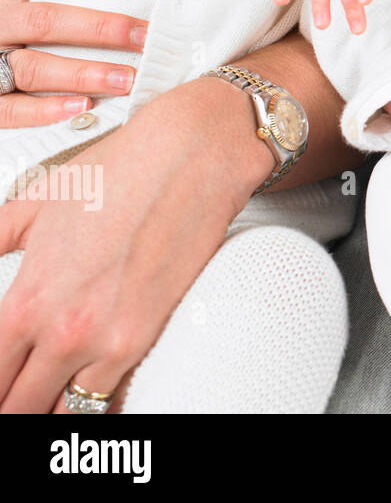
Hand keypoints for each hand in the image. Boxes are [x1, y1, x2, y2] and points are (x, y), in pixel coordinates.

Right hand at [0, 0, 147, 125]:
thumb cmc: (21, 33)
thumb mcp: (30, 3)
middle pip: (45, 20)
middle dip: (101, 28)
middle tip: (145, 37)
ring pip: (32, 66)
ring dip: (84, 74)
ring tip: (127, 79)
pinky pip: (12, 109)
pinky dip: (47, 109)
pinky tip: (84, 107)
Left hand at [0, 75, 266, 412]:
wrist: (193, 155)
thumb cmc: (124, 169)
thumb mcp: (33, 203)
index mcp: (26, 299)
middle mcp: (64, 330)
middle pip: (17, 405)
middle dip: (11, 403)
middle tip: (14, 394)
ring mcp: (109, 340)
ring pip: (63, 413)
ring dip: (49, 410)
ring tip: (44, 400)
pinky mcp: (150, 337)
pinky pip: (110, 399)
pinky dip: (94, 404)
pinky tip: (84, 397)